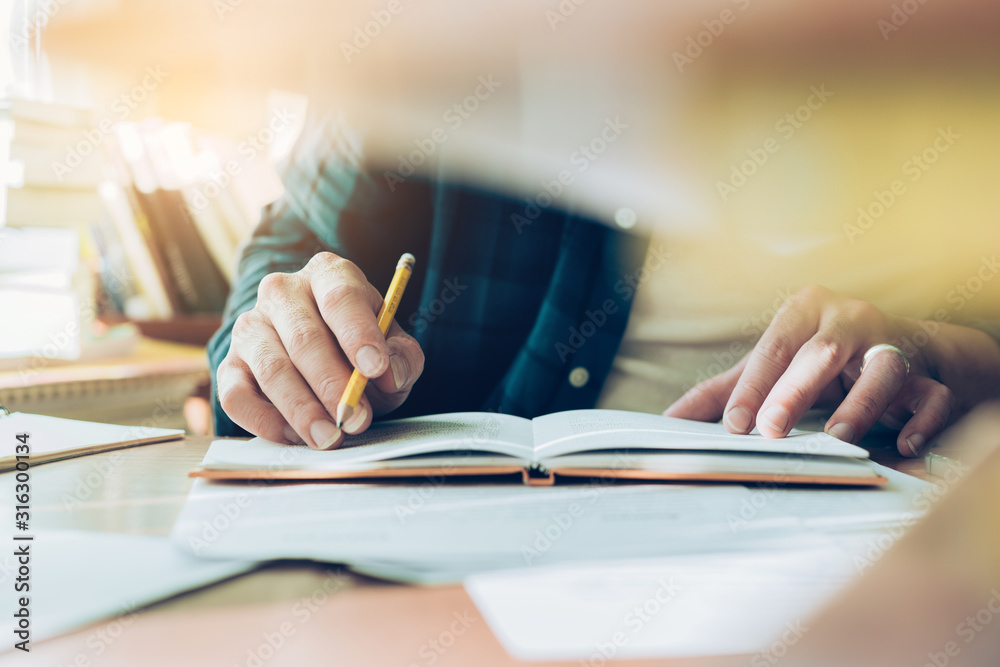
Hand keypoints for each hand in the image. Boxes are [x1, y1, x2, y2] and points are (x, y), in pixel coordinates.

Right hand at [216, 252, 423, 449]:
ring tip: (330, 437)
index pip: (340, 296)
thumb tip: (392, 373)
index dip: (358, 333)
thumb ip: (402, 357)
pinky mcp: (230, 365)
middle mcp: (283, 292)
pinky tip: (296, 436)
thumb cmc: (361, 349)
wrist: (324, 359)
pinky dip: (266, 421)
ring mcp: (251, 326)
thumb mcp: (393, 347)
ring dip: (302, 409)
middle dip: (333, 384)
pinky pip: (236, 396)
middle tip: (357, 419)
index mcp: (328, 274)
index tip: (374, 369)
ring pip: (271, 368)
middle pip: (304, 337)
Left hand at [665, 285, 963, 456]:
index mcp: (806, 310)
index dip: (754, 385)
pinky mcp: (930, 374)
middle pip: (822, 353)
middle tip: (770, 429)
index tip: (735, 424)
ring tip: (837, 438)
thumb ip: (725, 389)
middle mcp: (851, 318)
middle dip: (794, 391)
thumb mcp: (774, 365)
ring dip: (860, 404)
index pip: (774, 347)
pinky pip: (931, 395)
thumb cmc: (823, 357)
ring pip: (883, 368)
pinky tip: (904, 441)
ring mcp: (895, 344)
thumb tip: (670, 418)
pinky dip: (920, 418)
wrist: (905, 349)